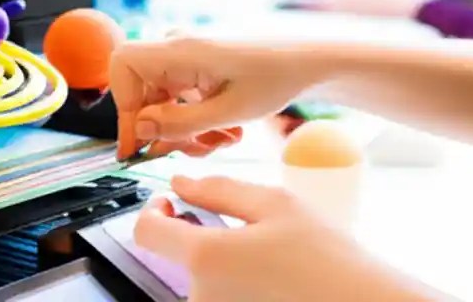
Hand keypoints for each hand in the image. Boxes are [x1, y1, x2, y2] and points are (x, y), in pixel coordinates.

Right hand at [110, 37, 315, 159]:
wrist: (307, 62)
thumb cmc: (276, 78)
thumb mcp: (229, 112)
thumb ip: (180, 123)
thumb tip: (140, 129)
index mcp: (181, 50)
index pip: (123, 64)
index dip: (122, 104)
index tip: (137, 140)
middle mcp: (178, 48)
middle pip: (143, 92)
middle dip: (164, 128)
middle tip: (193, 150)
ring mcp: (187, 57)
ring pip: (162, 100)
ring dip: (184, 129)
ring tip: (219, 142)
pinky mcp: (197, 67)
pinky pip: (179, 97)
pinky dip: (194, 120)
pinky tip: (223, 132)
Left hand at [136, 176, 440, 301]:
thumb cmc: (326, 257)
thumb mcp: (273, 205)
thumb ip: (217, 190)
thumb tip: (179, 183)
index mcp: (205, 258)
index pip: (146, 230)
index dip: (152, 209)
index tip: (172, 202)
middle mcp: (200, 296)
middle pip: (179, 256)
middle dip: (200, 236)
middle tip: (246, 229)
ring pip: (203, 279)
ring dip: (223, 263)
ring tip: (269, 259)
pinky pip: (221, 297)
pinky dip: (236, 285)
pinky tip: (271, 279)